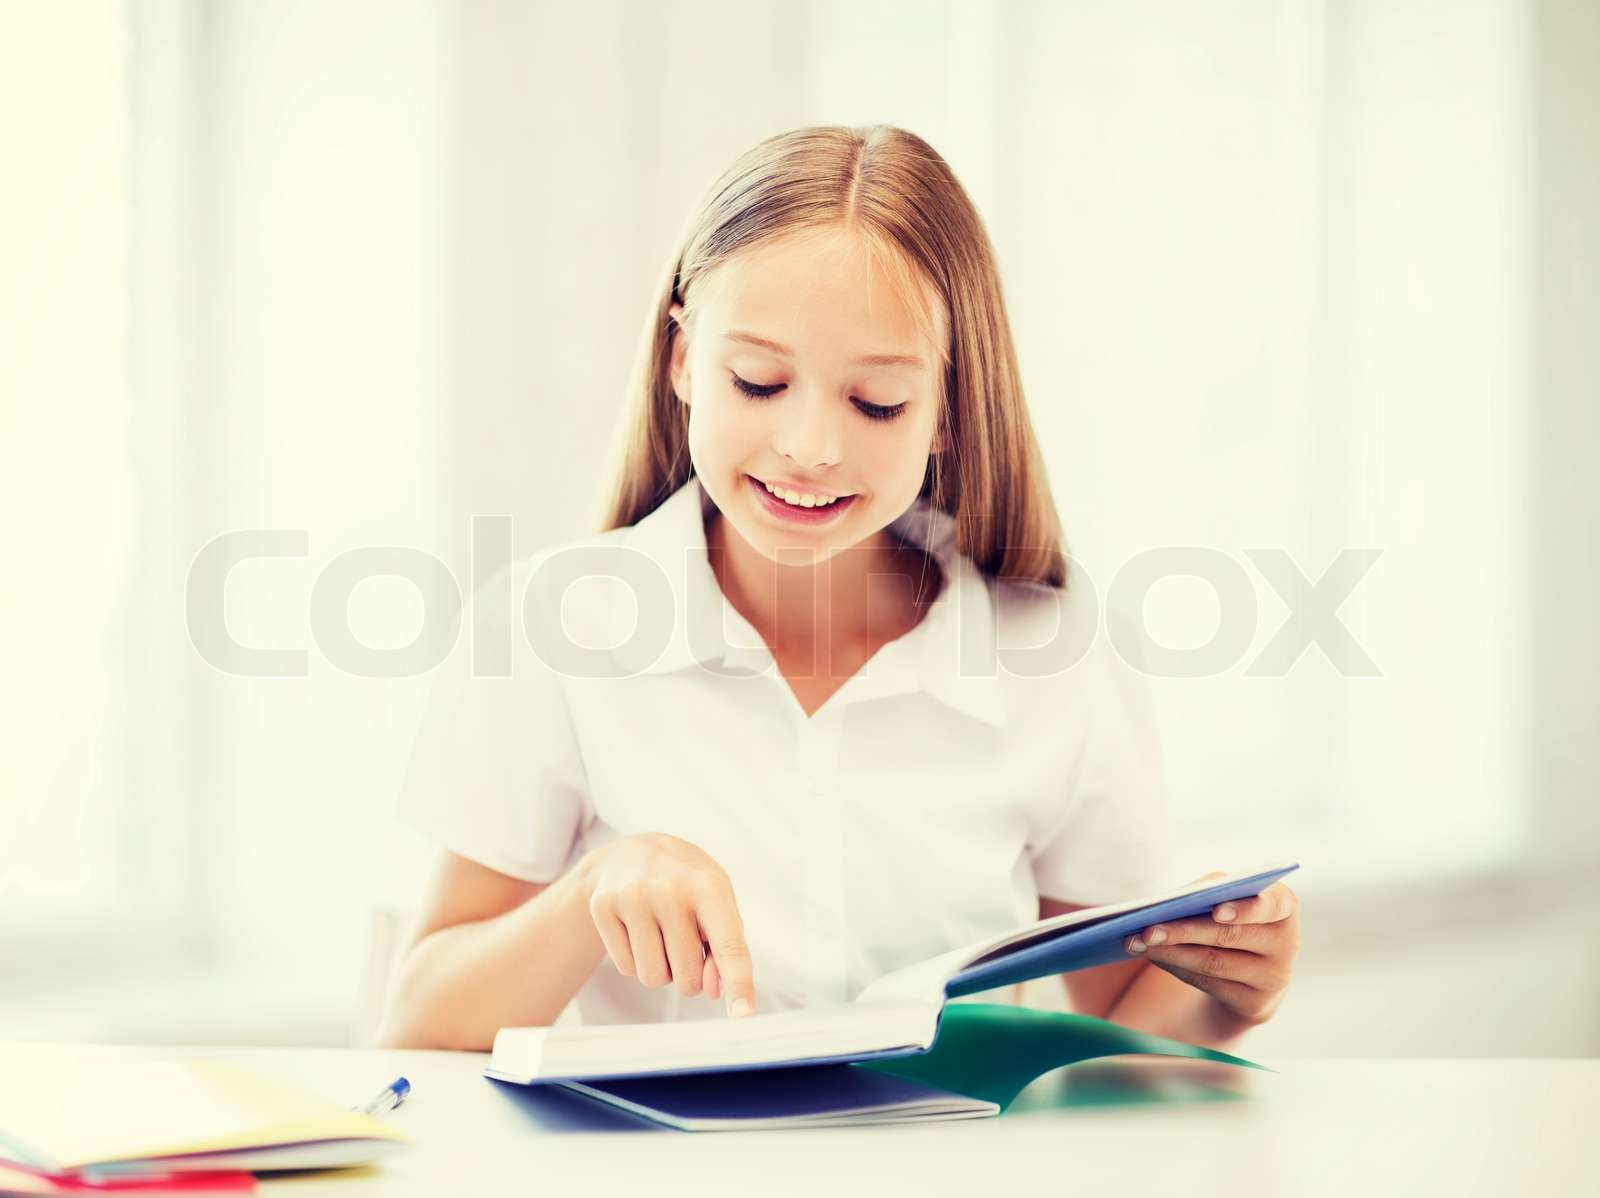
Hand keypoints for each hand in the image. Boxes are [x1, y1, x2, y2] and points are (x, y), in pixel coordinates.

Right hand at [581, 832, 756, 1017]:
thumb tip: (717, 992)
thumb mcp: (717, 904)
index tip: (744, 1013)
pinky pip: (626, 968)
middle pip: (687, 977)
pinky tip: (637, 930)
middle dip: (689, 975)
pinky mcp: (602, 907)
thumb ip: (726, 948)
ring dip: (661, 970)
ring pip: (652, 978)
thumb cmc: (686, 886)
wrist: (632, 854)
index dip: (739, 981)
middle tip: (684, 944)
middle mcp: (669, 889)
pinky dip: (635, 960)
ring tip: (661, 936)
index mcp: (709, 885)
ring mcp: (632, 896)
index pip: (728, 944)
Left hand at [1124, 870, 1299, 1027]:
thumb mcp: (1227, 898)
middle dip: (1184, 930)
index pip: (1273, 905)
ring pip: (1214, 963)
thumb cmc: (1232, 918)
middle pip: (1230, 936)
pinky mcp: (1255, 1003)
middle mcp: (1286, 942)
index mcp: (1283, 907)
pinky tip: (1154, 956)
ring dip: (1172, 952)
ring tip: (1140, 942)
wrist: (1251, 970)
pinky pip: (1209, 983)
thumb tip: (1166, 902)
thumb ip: (1208, 891)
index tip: (1217, 910)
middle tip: (1148, 928)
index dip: (1246, 908)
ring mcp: (1274, 977)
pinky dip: (1177, 967)